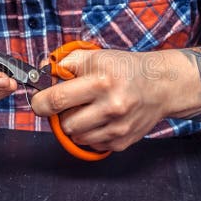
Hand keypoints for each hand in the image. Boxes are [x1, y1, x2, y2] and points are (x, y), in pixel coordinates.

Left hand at [30, 48, 193, 151]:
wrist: (161, 86)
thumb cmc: (125, 69)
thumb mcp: (96, 56)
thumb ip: (65, 64)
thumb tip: (40, 74)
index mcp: (102, 82)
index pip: (57, 99)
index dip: (40, 102)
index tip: (38, 100)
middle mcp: (111, 107)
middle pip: (65, 124)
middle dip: (61, 115)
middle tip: (68, 103)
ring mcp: (118, 128)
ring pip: (76, 136)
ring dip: (75, 125)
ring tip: (87, 110)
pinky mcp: (122, 142)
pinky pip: (91, 144)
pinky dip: (90, 133)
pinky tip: (100, 119)